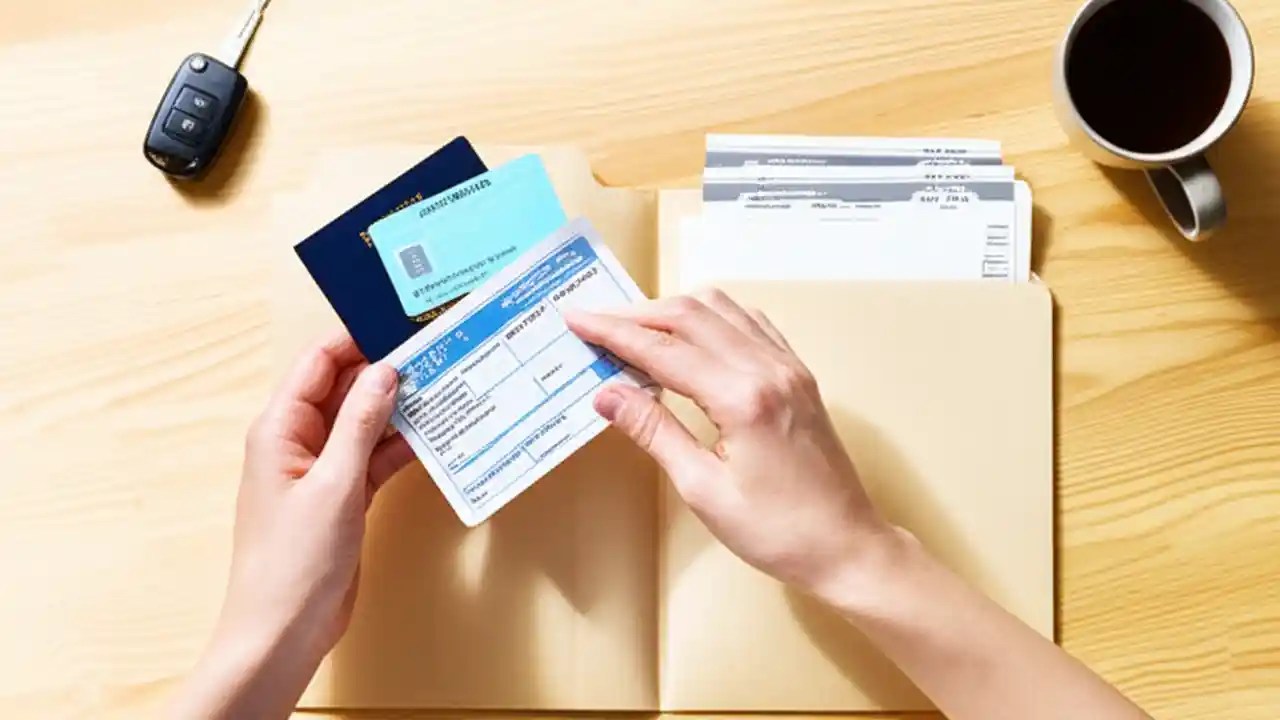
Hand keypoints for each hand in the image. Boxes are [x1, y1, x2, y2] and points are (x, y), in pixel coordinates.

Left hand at [222, 332, 413, 657]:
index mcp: (280, 428)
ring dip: (400, 408)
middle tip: (436, 351)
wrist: (284, 631)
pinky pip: (376, 456)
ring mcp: (323, 469)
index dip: (357, 338)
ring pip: (366, 422)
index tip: (401, 322)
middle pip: (345, 387)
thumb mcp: (334, 484)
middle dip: (386, 368)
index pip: (319, 362)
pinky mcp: (344, 496)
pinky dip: (403, 446)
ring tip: (446, 384)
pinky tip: (437, 434)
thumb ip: (361, 424)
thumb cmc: (293, 561)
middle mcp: (299, 441)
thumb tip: (385, 371)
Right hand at [566, 290, 893, 600]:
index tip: (577, 320)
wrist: (846, 546)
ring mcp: (789, 368)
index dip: (614, 332)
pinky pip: (750, 324)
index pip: (664, 350)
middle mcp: (769, 369)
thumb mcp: (703, 489)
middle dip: (637, 314)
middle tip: (595, 321)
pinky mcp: (799, 375)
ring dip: (674, 311)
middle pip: (691, 315)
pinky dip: (712, 319)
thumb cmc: (777, 532)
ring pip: (722, 310)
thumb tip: (607, 395)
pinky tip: (691, 335)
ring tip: (634, 327)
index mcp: (743, 399)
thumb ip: (655, 431)